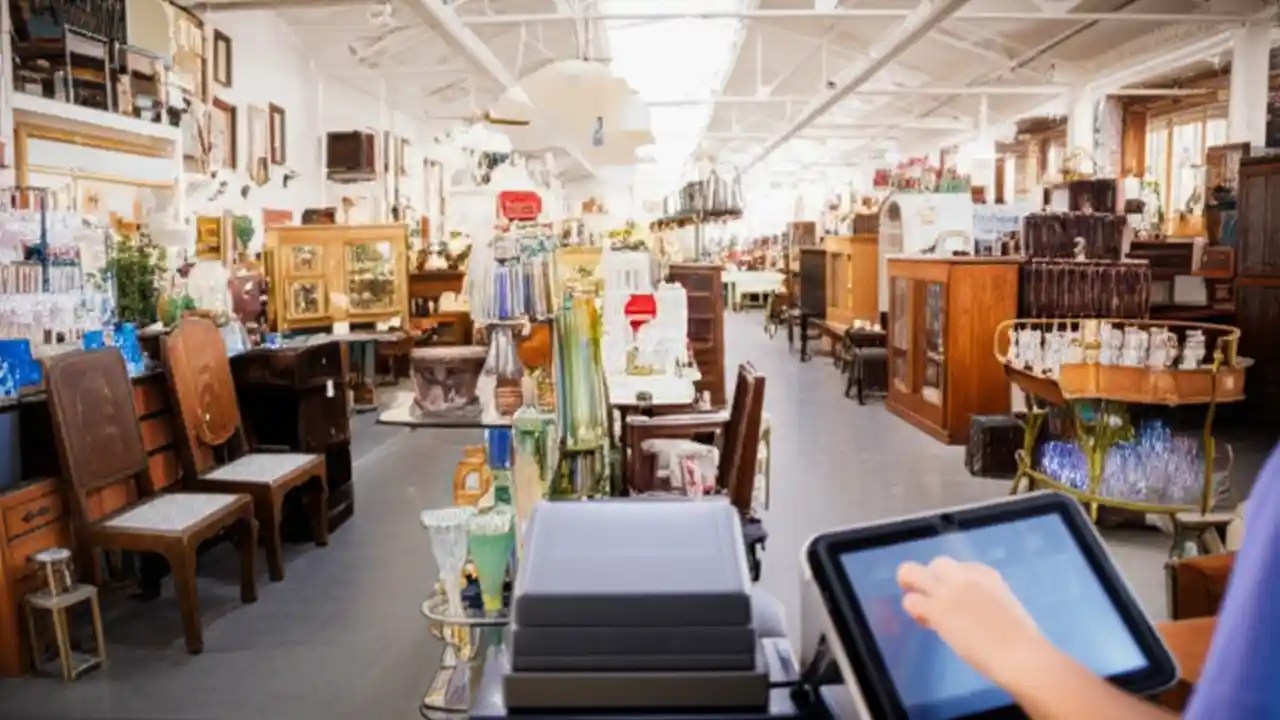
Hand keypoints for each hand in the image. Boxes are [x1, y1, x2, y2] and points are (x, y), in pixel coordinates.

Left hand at [897, 557, 1051, 686]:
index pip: (960, 567)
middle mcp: (964, 576)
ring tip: (922, 611)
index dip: (954, 584)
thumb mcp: (1006, 607)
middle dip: (931, 580)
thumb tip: (974, 613)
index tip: (961, 603)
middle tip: (933, 601)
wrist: (1020, 654)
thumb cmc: (1022, 640)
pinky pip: (911, 602)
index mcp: (986, 574)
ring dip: (912, 590)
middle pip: (936, 564)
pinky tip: (928, 625)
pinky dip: (915, 613)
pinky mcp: (937, 610)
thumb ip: (986, 602)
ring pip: (909, 572)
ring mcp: (948, 590)